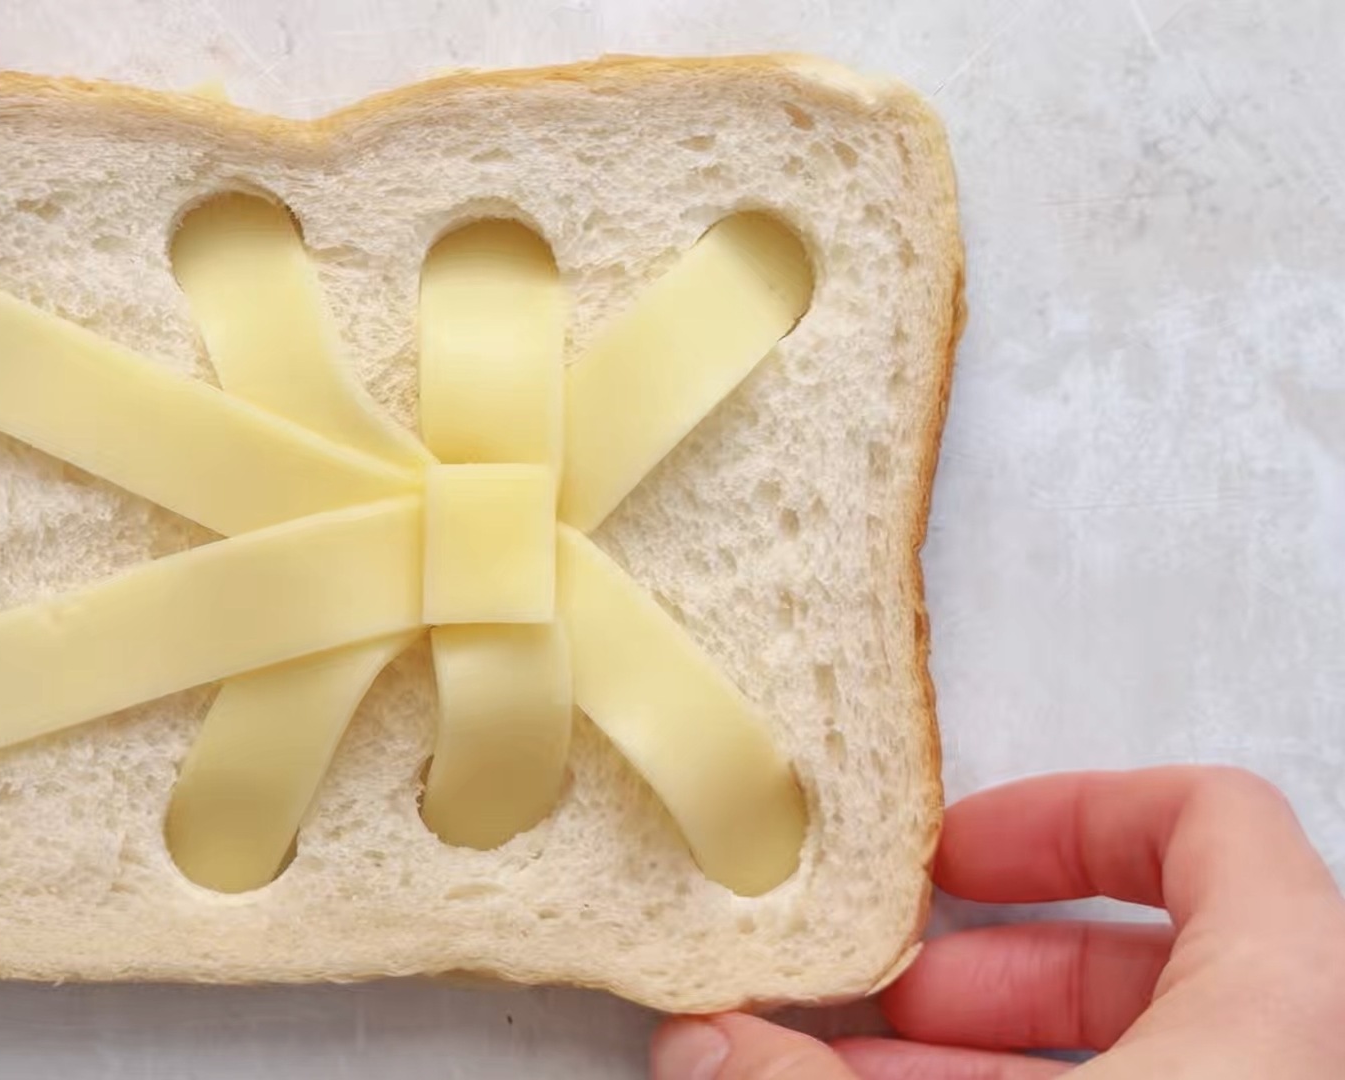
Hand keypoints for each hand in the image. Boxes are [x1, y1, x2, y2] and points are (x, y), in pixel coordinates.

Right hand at [652, 767, 1344, 1077]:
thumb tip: (702, 1045)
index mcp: (1291, 1011)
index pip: (1213, 822)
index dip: (1069, 814)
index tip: (954, 853)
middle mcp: (1304, 1062)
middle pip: (1163, 950)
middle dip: (987, 964)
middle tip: (882, 987)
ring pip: (1145, 1056)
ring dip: (983, 1055)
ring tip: (846, 1073)